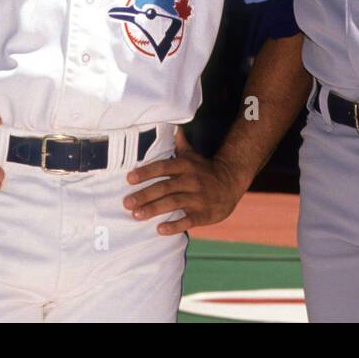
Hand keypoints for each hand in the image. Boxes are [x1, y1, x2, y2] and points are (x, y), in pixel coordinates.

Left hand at [123, 131, 246, 235]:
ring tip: (136, 215)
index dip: (146, 172)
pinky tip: (160, 230)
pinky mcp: (204, 213)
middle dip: (144, 195)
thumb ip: (180, 144)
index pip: (163, 167)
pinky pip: (188, 220)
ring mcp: (198, 197)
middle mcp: (191, 180)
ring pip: (173, 203)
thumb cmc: (205, 170)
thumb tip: (172, 127)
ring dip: (154, 209)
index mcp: (185, 166)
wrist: (231, 183)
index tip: (129, 179)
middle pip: (165, 187)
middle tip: (127, 202)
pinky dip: (174, 225)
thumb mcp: (193, 156)